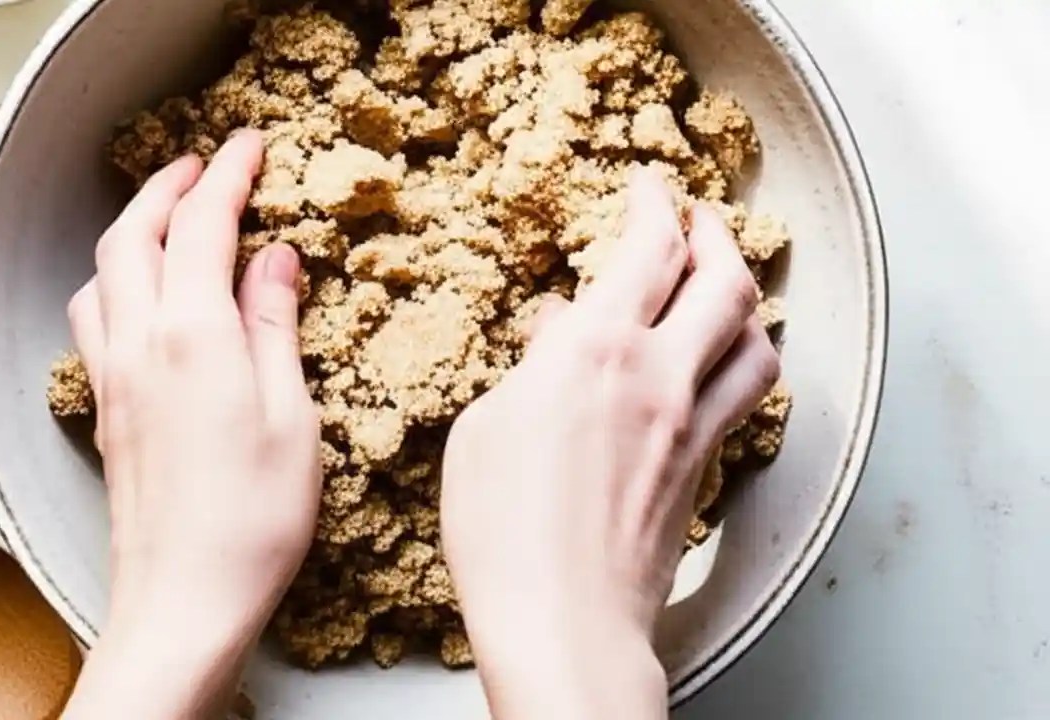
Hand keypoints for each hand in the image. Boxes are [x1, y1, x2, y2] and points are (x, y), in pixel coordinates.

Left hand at [61, 131, 320, 718]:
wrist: (182, 599)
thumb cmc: (253, 518)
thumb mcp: (292, 414)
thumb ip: (274, 325)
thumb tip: (276, 259)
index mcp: (194, 334)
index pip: (204, 224)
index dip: (228, 174)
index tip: (251, 143)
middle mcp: (140, 342)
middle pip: (136, 232)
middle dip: (170, 185)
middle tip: (204, 164)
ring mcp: (113, 374)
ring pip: (104, 270)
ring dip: (133, 227)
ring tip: (167, 217)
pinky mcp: (105, 407)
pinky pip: (92, 315)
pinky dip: (112, 278)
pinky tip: (135, 295)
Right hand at [441, 167, 779, 718]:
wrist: (563, 619)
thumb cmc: (503, 530)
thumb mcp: (484, 428)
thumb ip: (530, 368)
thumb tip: (555, 333)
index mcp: (594, 350)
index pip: (649, 248)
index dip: (655, 204)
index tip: (649, 187)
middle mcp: (658, 375)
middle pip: (725, 278)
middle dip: (716, 234)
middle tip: (699, 220)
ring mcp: (691, 423)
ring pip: (756, 337)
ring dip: (745, 298)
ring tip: (725, 286)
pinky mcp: (703, 468)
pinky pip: (743, 396)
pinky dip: (740, 361)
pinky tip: (716, 365)